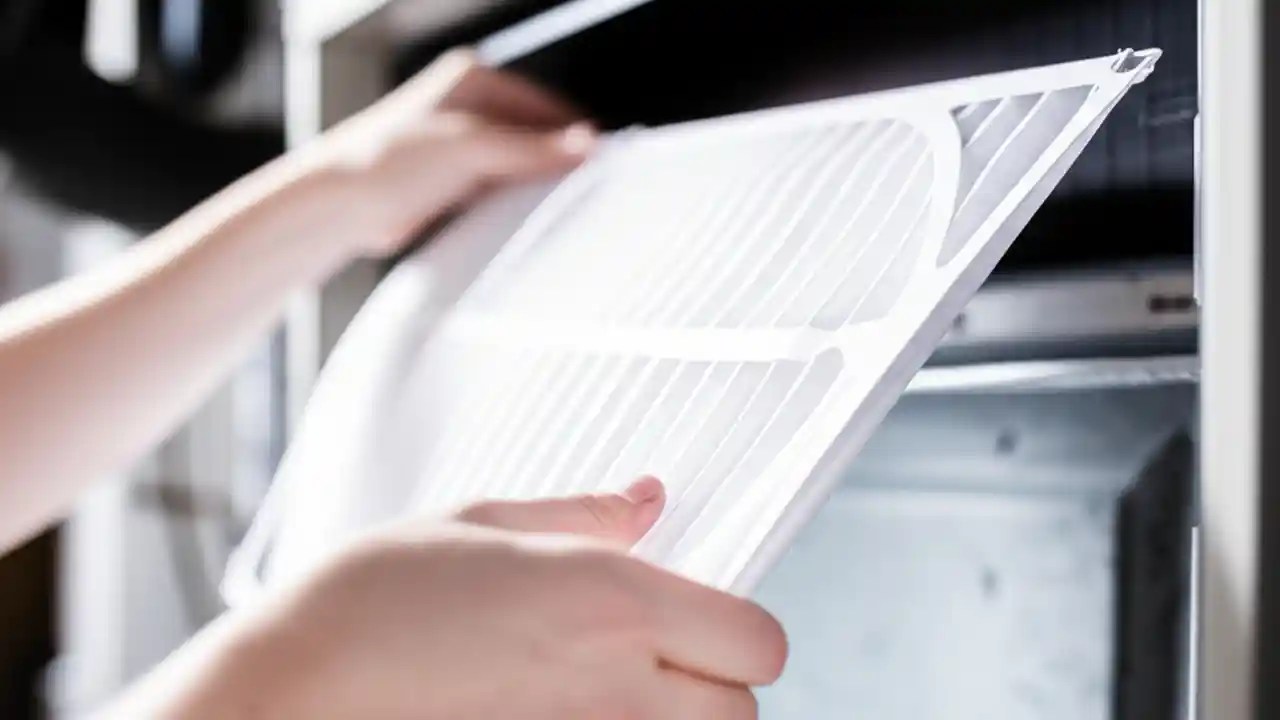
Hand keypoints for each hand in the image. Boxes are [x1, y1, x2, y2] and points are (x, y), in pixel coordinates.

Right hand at [217, 477, 786, 718]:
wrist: (300, 681)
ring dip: (676, 716)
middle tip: (660, 654)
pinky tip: (566, 703)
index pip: (759, 640)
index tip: (699, 612)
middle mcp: (617, 683)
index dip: (740, 627)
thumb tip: (649, 497)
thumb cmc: (378, 592)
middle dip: (718, 684)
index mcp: (613, 601)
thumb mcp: (487, 523)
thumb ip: (585, 513)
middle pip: (743, 712)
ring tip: (609, 680)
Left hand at [308, 48, 596, 258]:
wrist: (339, 205)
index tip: (601, 166)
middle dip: (556, 162)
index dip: (573, 136)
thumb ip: (533, 149)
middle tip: (586, 192)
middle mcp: (468, 106)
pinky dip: (514, 201)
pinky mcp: (452, 180)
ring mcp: (461, 144)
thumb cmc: (388, 162)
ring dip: (536, 185)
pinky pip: (499, 187)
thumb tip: (587, 144)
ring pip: (518, 163)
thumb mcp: (473, 149)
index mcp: (473, 79)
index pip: (545, 105)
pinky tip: (526, 218)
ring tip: (559, 208)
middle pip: (533, 134)